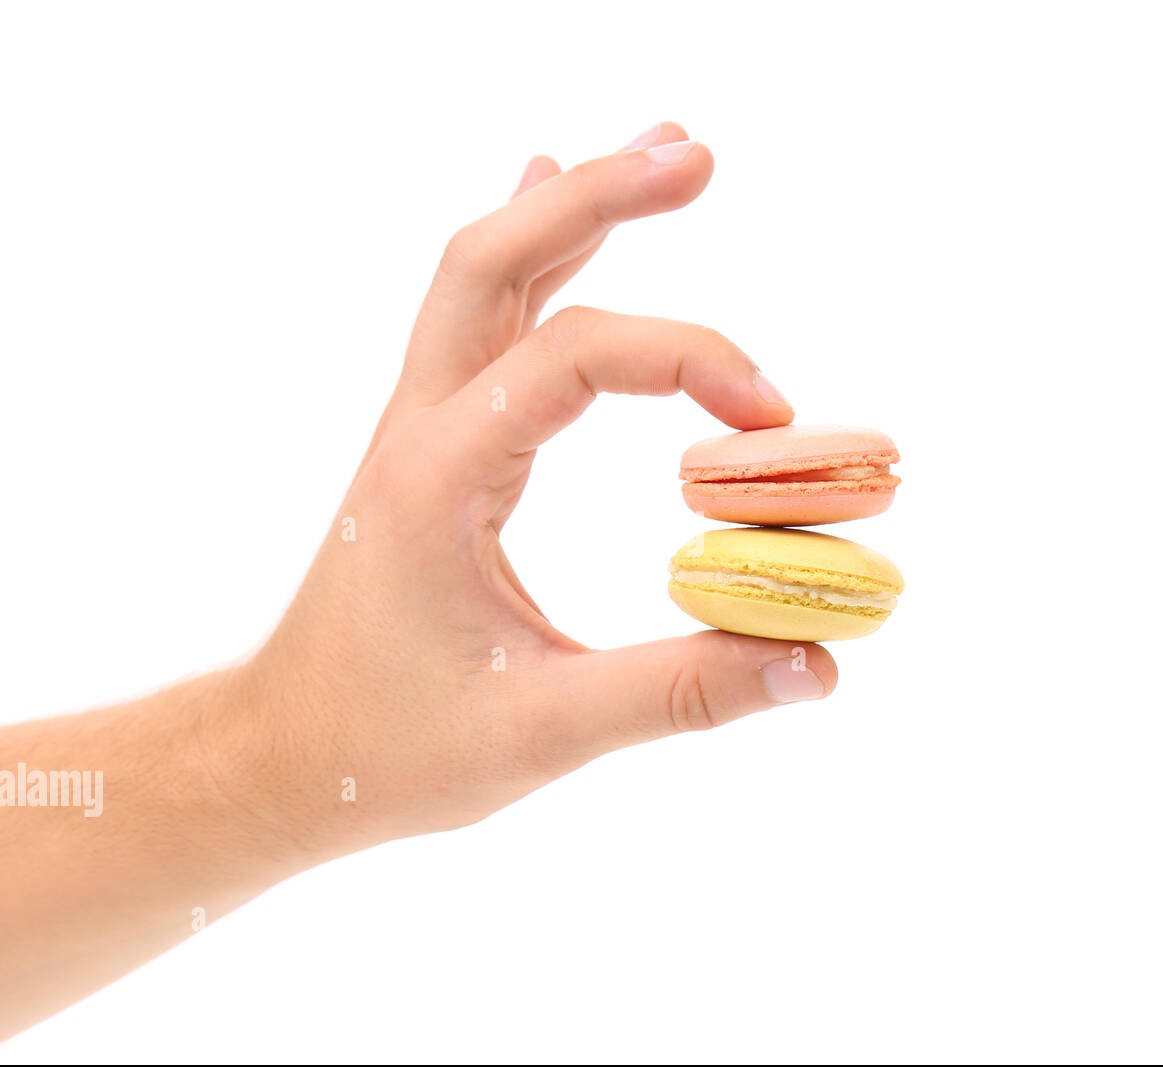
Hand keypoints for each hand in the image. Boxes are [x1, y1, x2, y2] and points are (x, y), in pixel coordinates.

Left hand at [239, 124, 839, 852]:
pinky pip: (478, 323)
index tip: (775, 422)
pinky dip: (528, 258)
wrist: (286, 756)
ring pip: (484, 278)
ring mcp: (421, 431)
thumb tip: (815, 663)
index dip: (689, 359)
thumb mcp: (540, 732)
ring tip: (657, 154)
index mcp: (437, 481)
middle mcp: (421, 431)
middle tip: (698, 156)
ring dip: (568, 208)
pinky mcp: (434, 449)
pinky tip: (548, 204)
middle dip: (601, 195)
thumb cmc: (389, 752)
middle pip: (497, 261)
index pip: (571, 357)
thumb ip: (680, 693)